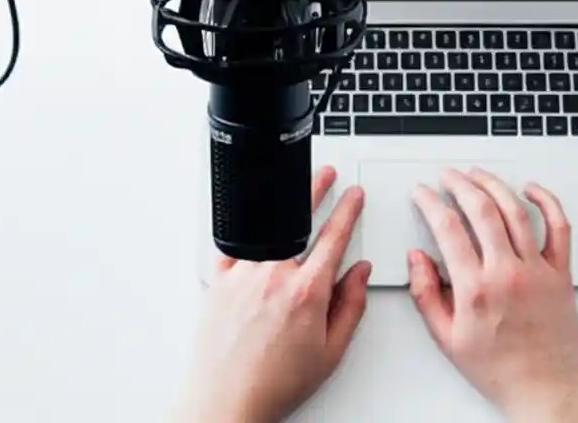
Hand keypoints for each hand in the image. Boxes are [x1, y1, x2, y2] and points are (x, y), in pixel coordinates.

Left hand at [171, 166, 369, 422]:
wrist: (228, 401)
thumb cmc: (276, 384)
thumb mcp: (331, 351)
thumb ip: (351, 306)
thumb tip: (360, 274)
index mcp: (307, 291)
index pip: (334, 237)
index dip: (348, 210)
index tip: (354, 196)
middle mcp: (273, 275)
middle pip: (299, 220)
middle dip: (317, 191)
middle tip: (326, 176)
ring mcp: (242, 275)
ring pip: (267, 231)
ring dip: (283, 211)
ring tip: (292, 200)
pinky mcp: (217, 282)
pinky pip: (234, 247)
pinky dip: (247, 236)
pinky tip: (255, 230)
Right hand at [408, 168, 577, 422]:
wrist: (545, 388)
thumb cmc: (499, 369)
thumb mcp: (446, 338)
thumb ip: (425, 294)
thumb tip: (416, 259)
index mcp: (475, 290)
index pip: (448, 228)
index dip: (430, 203)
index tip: (422, 194)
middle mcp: (507, 274)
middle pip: (481, 210)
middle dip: (459, 184)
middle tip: (447, 176)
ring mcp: (538, 271)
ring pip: (516, 211)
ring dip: (494, 185)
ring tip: (477, 174)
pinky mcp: (561, 274)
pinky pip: (559, 228)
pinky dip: (547, 202)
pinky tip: (532, 189)